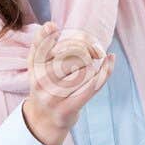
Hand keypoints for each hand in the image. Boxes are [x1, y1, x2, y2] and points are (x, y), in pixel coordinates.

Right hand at [22, 22, 115, 144]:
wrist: (44, 119)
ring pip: (84, 68)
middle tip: (93, 50)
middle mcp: (40, 81)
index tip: (56, 28)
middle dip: (87, 47)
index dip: (51, 33)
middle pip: (71, 53)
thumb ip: (41, 43)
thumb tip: (51, 25)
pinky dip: (105, 70)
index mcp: (34, 66)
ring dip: (94, 63)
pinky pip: (92, 85)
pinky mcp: (68, 108)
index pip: (45, 42)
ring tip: (92, 64)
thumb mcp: (37, 64)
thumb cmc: (46, 84)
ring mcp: (53, 96)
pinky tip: (110, 61)